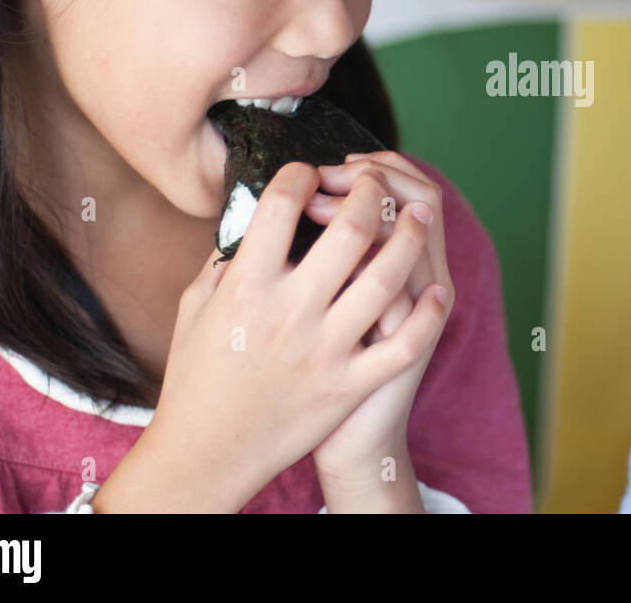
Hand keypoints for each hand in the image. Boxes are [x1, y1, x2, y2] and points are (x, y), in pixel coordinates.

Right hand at [143, 163, 448, 510]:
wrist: (205, 455)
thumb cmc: (198, 375)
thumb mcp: (195, 306)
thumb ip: (227, 257)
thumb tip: (260, 211)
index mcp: (244, 288)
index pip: (281, 205)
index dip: (301, 175)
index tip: (310, 175)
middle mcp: (288, 314)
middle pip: (350, 229)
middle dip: (370, 192)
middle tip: (374, 183)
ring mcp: (324, 352)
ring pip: (388, 278)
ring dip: (411, 236)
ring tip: (419, 214)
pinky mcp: (348, 387)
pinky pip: (404, 345)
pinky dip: (428, 314)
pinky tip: (435, 290)